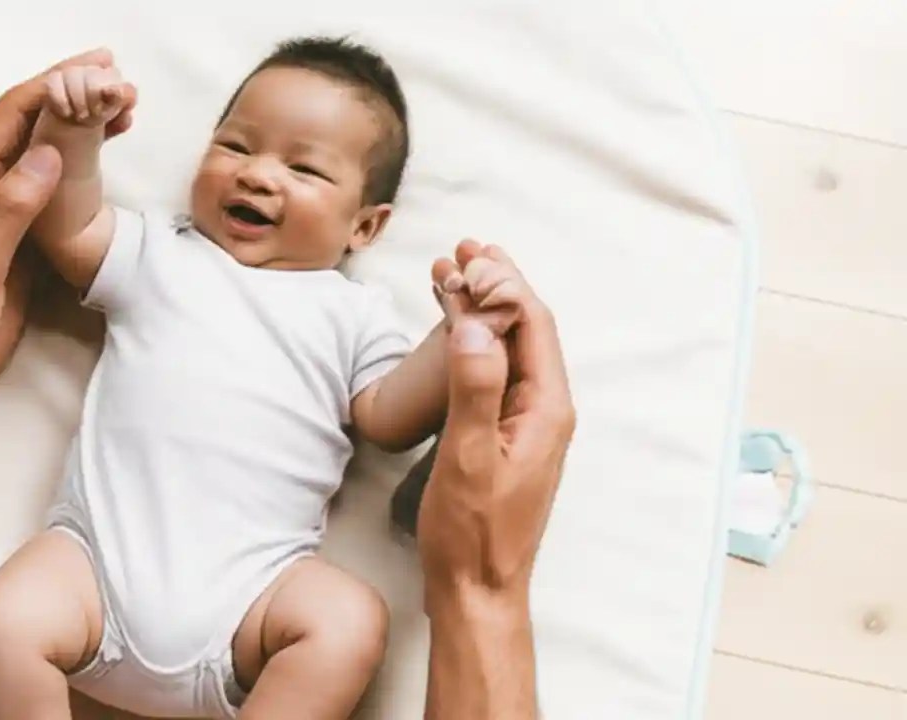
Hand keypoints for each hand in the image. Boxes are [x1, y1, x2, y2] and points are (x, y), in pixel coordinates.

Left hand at [0, 49, 129, 414]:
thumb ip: (7, 211)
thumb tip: (48, 153)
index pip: (10, 117)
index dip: (53, 86)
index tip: (98, 69)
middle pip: (29, 125)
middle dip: (73, 98)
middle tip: (123, 82)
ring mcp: (1, 212)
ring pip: (44, 154)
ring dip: (81, 129)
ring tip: (125, 112)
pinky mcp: (19, 239)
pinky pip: (52, 190)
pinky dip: (80, 168)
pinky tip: (105, 161)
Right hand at [419, 239, 574, 599]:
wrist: (478, 588)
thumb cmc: (472, 532)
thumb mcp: (468, 457)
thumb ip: (475, 388)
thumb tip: (477, 323)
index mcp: (546, 409)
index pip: (532, 324)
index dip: (504, 281)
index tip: (471, 252)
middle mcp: (545, 411)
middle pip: (526, 330)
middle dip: (496, 284)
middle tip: (463, 249)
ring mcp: (527, 425)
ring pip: (509, 349)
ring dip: (483, 310)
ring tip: (451, 276)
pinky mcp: (506, 437)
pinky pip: (495, 374)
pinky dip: (474, 343)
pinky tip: (455, 335)